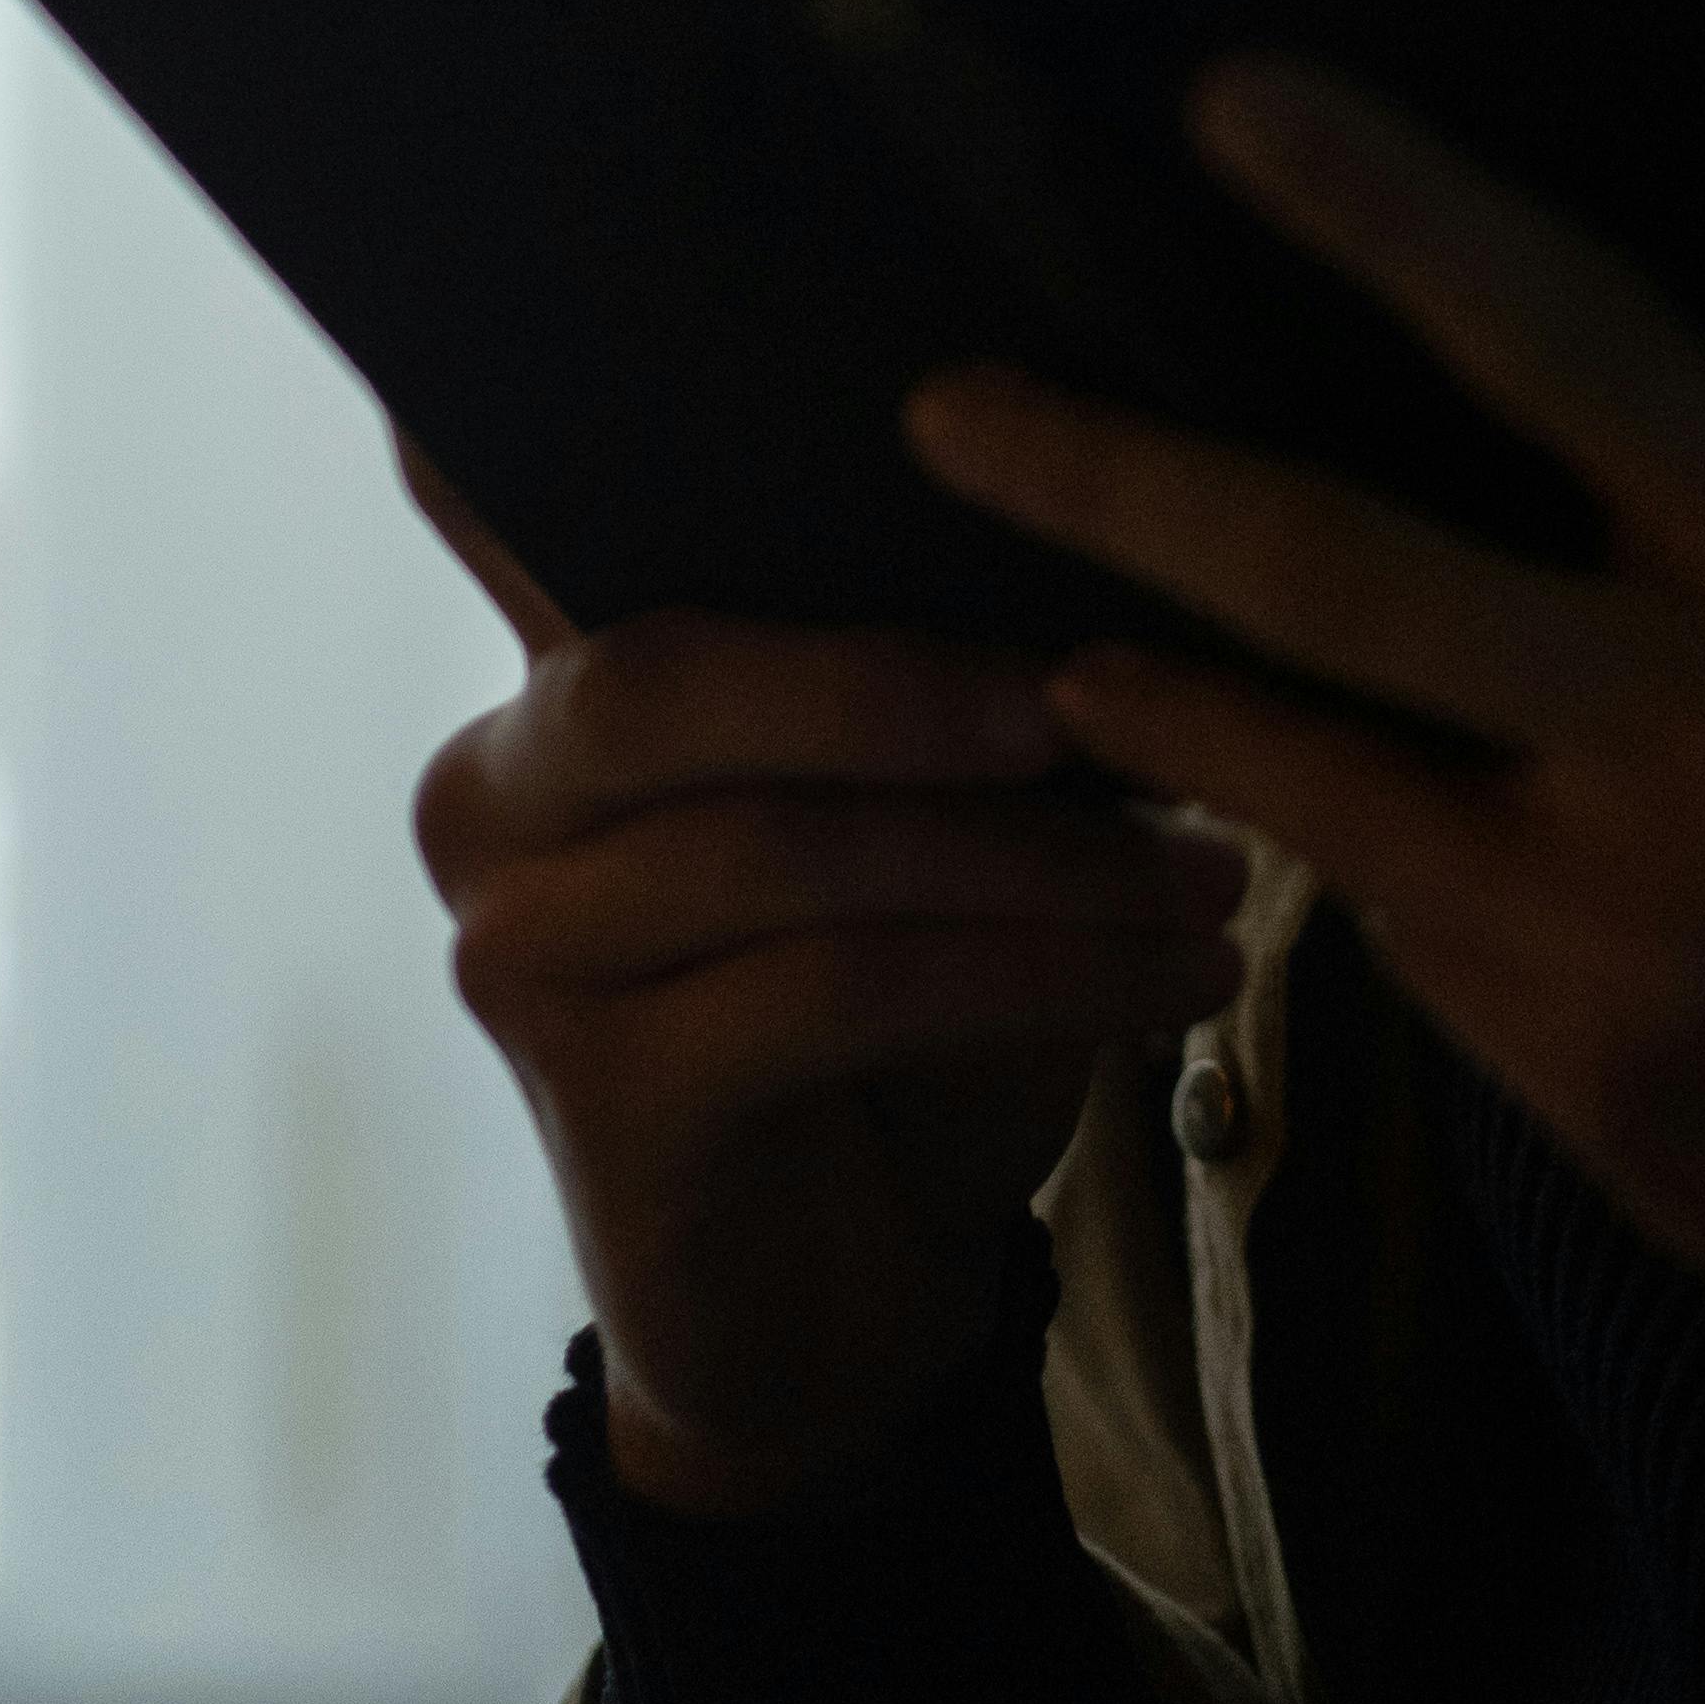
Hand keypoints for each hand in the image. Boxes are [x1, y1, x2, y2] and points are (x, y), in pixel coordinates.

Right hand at [406, 452, 1248, 1517]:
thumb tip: (1093, 491)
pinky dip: (1035, 974)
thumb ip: (924, 659)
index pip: (537, 506)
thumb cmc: (905, 1014)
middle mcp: (491, 798)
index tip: (857, 402)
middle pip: (665, 679)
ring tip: (1213, 868)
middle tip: (1100, 695)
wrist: (850, 1301)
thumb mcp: (919, 810)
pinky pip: (837, 991)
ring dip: (1033, 854)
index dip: (636, 431)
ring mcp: (520, 957)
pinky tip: (1179, 982)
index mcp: (552, 679)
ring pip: (786, 848)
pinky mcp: (602, 1101)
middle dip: (902, 680)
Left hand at [906, 64, 1704, 1478]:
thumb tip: (1605, 443)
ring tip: (1069, 664)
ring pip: (1325, 784)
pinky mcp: (1598, 1093)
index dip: (1384, 206)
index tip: (1227, 106)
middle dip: (1115, 484)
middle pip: (1341, 569)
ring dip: (1167, 709)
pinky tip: (1351, 859)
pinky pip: (1421, 951)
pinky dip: (1373, 883)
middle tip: (956, 413)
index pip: (1566, 337)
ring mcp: (1633, 930)